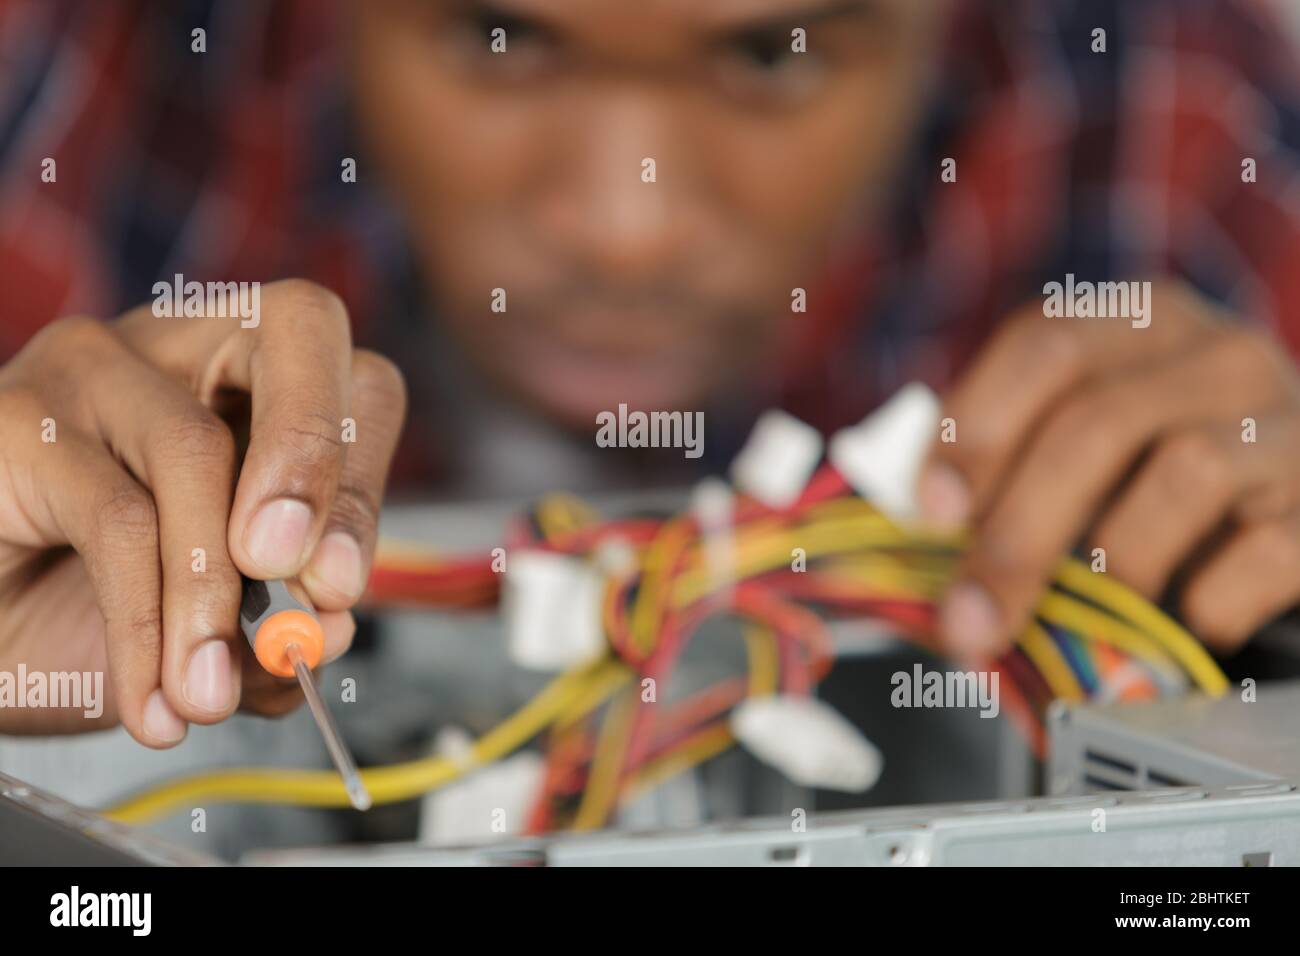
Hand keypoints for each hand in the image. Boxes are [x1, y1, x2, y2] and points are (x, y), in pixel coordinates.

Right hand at [0, 279, 405, 744]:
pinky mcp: (14, 413)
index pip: (356, 381)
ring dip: (212, 588)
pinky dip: (144, 623)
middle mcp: (188, 345)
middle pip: (298, 328)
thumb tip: (333, 628)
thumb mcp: (214, 629)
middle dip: (317, 463)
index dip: (365, 481)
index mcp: (259, 382)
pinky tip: (152, 700)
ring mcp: (96, 364)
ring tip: (208, 693)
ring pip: (196, 446)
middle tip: (315, 587)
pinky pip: (112, 517)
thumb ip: (281, 623)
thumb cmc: (88, 612)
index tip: (341, 590)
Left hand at [918, 281, 1299, 658]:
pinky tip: (1187, 614)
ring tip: (1099, 609)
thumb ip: (1002, 456)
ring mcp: (1287, 419)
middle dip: (1018, 534)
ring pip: (1184, 475)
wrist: (1292, 495)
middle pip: (1097, 423)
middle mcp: (1218, 352)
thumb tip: (909, 521)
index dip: (978, 427)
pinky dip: (1205, 602)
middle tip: (969, 619)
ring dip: (1116, 566)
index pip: (1046, 343)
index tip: (932, 510)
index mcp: (1139, 319)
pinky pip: (1262, 552)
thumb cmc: (1153, 472)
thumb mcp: (1079, 435)